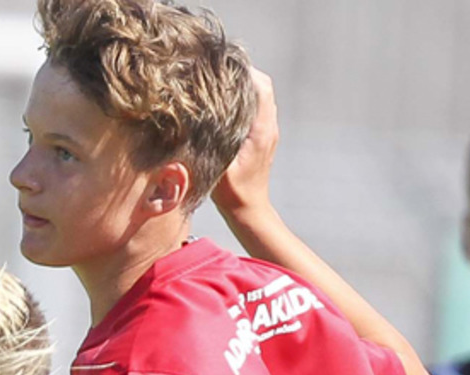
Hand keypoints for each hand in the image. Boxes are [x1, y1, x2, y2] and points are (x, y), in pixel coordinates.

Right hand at [213, 68, 277, 220]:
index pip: (259, 85)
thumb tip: (200, 116)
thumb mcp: (218, 167)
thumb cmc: (233, 194)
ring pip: (261, 94)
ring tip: (221, 82)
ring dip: (244, 84)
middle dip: (241, 72)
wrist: (249, 211)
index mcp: (261, 130)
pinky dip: (245, 97)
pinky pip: (257, 106)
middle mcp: (269, 126)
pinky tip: (226, 102)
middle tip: (218, 71)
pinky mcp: (263, 136)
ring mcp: (268, 131)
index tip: (221, 67)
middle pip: (262, 84)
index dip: (241, 70)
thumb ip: (212, 142)